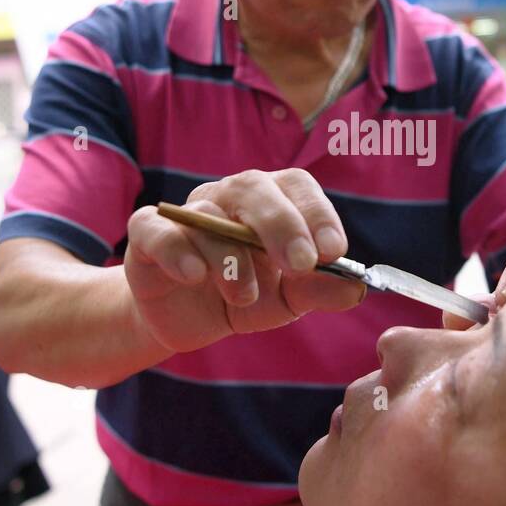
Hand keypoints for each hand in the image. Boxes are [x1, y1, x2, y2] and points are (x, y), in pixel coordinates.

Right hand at [123, 169, 365, 355]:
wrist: (188, 320)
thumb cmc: (245, 296)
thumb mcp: (287, 299)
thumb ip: (319, 289)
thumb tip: (356, 287)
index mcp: (271, 201)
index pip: (297, 186)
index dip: (317, 213)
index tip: (334, 251)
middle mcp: (229, 197)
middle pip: (254, 189)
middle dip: (282, 225)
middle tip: (300, 264)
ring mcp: (187, 212)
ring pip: (208, 216)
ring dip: (231, 257)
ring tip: (244, 295)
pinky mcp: (149, 236)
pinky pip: (158, 230)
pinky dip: (177, 249)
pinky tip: (194, 275)